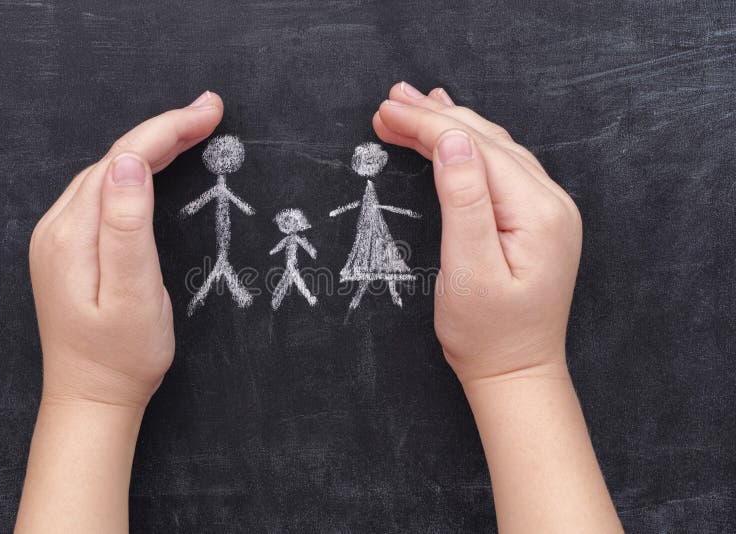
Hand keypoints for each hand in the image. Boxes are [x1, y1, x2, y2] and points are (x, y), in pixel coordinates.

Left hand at [28, 91, 223, 408]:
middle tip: (210, 112)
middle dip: (163, 130)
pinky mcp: (71, 249)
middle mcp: (58, 228)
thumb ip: (127, 228)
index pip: (122, 160)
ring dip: (149, 146)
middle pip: (113, 159)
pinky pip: (104, 194)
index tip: (209, 112)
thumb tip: (129, 163)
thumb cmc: (121, 355)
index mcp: (72, 235)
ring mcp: (60, 238)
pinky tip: (154, 166)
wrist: (93, 397)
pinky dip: (135, 172)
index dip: (167, 130)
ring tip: (192, 129)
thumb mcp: (133, 295)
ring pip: (109, 174)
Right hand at [373, 82, 581, 387]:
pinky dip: (469, 148)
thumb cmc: (488, 333)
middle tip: (391, 101)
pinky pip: (501, 169)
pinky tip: (453, 136)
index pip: (476, 149)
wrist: (516, 373)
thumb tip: (453, 142)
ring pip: (494, 150)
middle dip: (435, 118)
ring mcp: (547, 210)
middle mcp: (551, 202)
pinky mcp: (535, 220)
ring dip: (451, 127)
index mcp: (537, 212)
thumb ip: (464, 201)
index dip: (429, 125)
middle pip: (487, 142)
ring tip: (414, 106)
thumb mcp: (468, 269)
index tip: (387, 110)